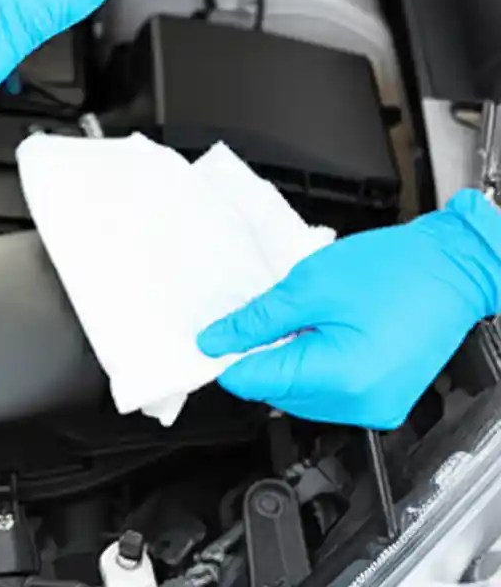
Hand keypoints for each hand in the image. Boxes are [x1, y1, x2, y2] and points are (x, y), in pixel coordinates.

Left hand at [198, 190, 500, 429]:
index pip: (255, 382)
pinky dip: (317, 367)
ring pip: (301, 395)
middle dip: (265, 355)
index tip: (216, 336)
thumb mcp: (310, 285)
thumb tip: (216, 341)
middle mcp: (361, 403)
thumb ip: (256, 320)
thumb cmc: (398, 269)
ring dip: (291, 362)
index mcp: (340, 377)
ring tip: (311, 322)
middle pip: (276, 392)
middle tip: (273, 317)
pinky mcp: (384, 401)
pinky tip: (329, 336)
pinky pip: (330, 393)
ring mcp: (376, 406)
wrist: (457, 265)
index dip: (230, 356)